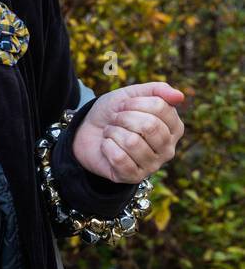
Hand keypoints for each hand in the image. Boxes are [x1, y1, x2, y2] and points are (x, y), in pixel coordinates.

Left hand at [71, 82, 185, 184]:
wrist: (88, 131)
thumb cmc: (115, 113)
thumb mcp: (133, 94)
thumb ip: (157, 90)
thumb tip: (180, 96)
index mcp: (174, 128)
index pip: (161, 107)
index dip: (136, 102)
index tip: (124, 105)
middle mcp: (168, 149)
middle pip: (149, 126)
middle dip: (124, 118)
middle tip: (116, 120)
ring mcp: (153, 166)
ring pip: (132, 142)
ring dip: (113, 132)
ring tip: (111, 133)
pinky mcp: (134, 178)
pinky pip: (119, 158)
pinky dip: (106, 146)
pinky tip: (107, 146)